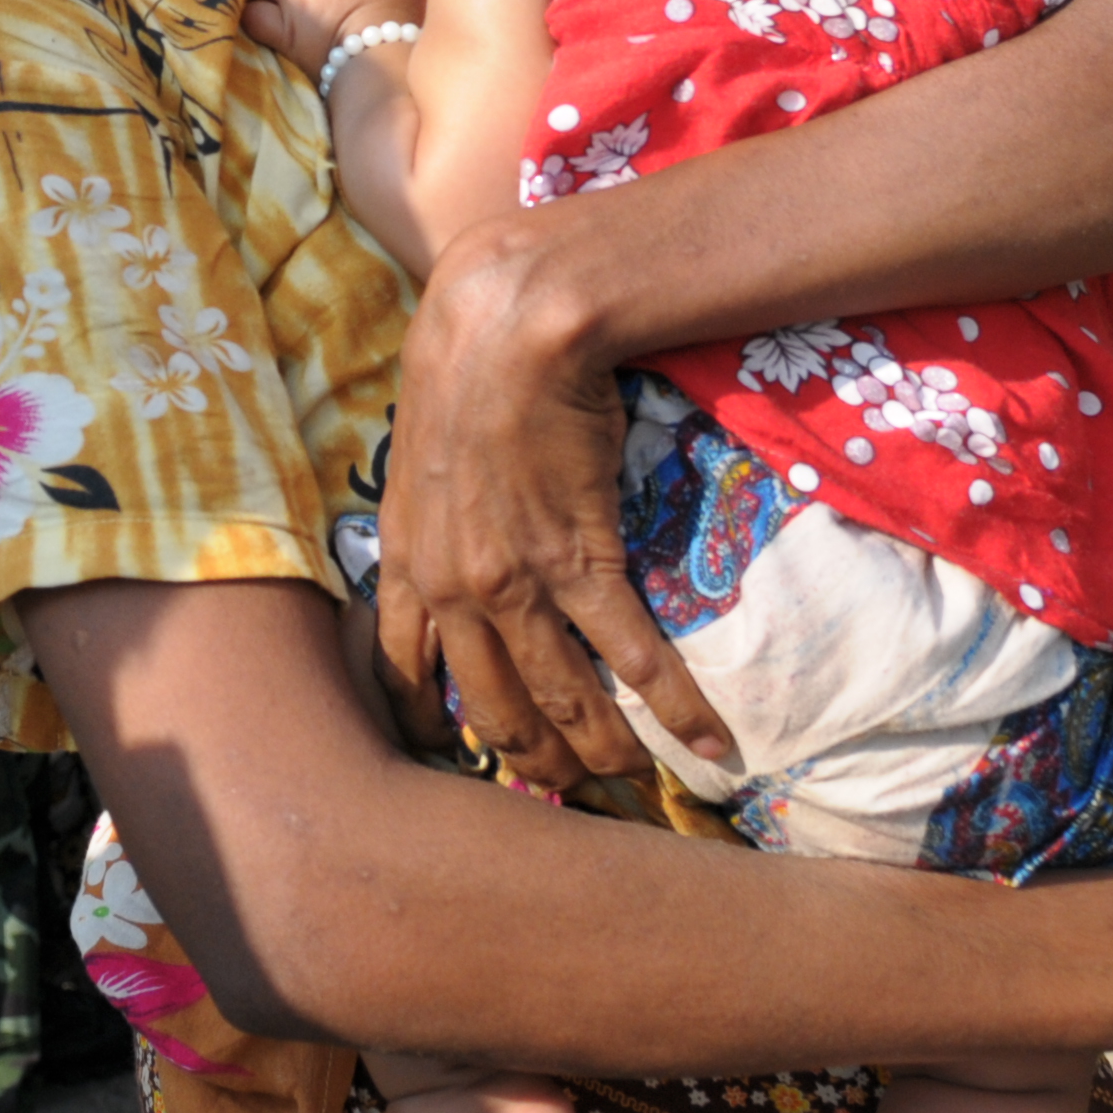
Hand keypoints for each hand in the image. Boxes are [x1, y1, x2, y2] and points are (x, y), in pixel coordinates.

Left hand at [371, 209, 731, 789]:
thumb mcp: (415, 452)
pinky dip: (674, 708)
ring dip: (606, 751)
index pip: (406, 672)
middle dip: (534, 760)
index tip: (463, 757)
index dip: (435, 725)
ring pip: (564, 700)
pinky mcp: (581, 564)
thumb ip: (424, 512)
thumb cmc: (462, 368)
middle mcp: (453, 589)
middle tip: (569, 788)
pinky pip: (631, 659)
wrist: (509, 324)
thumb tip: (443, 536)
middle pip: (493, 708)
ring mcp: (516, 583)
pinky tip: (707, 743)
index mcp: (406, 561)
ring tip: (634, 783)